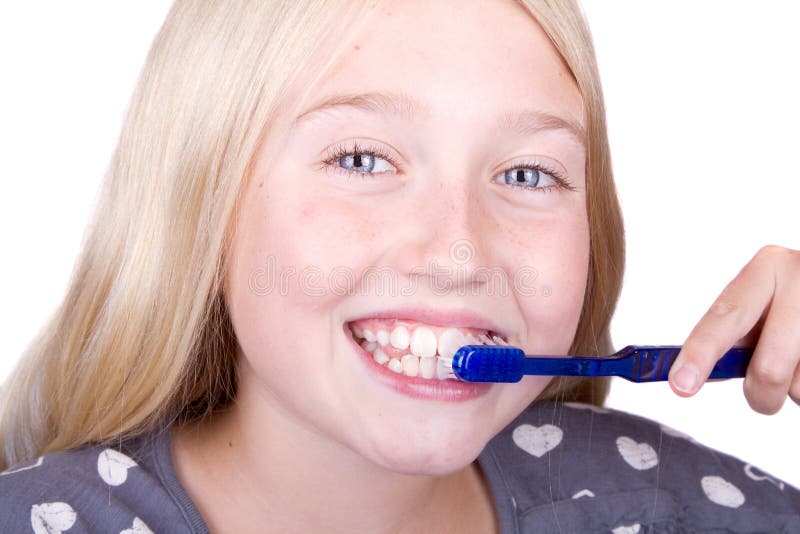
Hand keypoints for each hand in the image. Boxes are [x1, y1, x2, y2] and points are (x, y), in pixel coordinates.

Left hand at [668, 245, 799, 413]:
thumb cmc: (792, 304)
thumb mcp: (761, 303)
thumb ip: (732, 334)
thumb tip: (689, 375)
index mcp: (768, 268)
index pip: (726, 317)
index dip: (701, 353)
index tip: (680, 384)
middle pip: (769, 366)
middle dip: (759, 392)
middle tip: (761, 393)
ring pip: (798, 386)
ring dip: (795, 390)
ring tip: (799, 362)